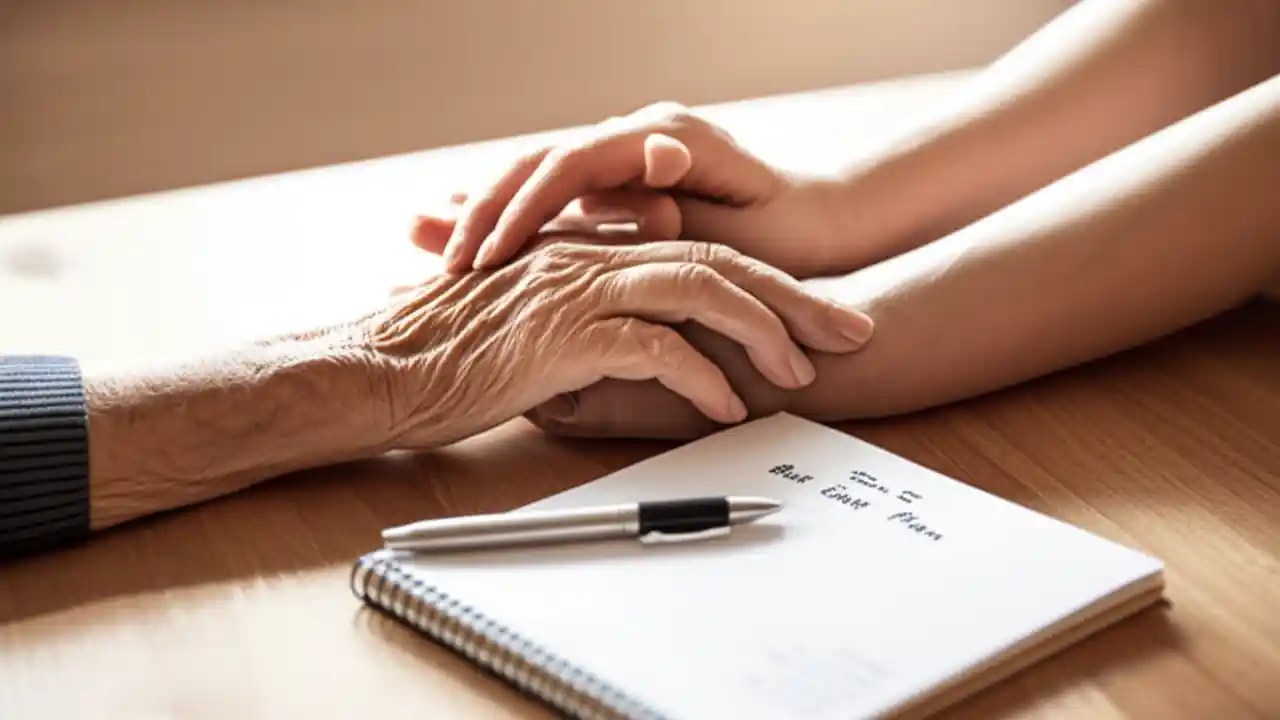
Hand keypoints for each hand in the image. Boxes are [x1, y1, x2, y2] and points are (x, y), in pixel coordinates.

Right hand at [366, 240, 873, 447]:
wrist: (381, 370)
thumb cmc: (448, 360)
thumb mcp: (529, 332)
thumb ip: (586, 326)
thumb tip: (646, 351)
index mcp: (588, 253)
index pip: (696, 253)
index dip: (762, 282)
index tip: (812, 316)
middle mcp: (590, 259)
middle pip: (716, 261)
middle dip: (792, 296)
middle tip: (849, 330)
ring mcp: (577, 290)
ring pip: (696, 288)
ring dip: (759, 329)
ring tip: (799, 370)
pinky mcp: (561, 332)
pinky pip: (652, 346)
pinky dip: (697, 375)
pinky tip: (724, 408)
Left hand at [413, 102, 849, 277]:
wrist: (815, 239)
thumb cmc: (734, 263)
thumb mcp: (642, 270)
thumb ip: (585, 265)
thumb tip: (512, 284)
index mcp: (608, 173)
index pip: (527, 187)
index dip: (474, 215)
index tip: (423, 248)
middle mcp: (624, 144)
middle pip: (533, 166)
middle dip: (481, 208)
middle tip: (435, 248)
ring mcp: (659, 136)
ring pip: (572, 159)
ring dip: (527, 200)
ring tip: (486, 242)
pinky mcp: (701, 143)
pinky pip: (649, 155)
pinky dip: (618, 174)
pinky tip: (574, 197)